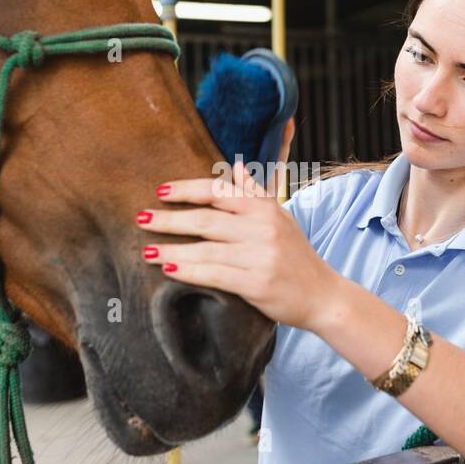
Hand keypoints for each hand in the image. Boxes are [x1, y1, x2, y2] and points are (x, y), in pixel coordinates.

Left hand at [135, 159, 333, 331]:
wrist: (323, 295)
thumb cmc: (296, 256)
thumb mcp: (281, 218)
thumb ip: (256, 193)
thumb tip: (235, 167)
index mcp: (265, 208)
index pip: (218, 192)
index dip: (187, 190)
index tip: (160, 191)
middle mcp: (263, 228)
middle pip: (206, 220)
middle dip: (169, 219)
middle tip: (141, 219)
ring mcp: (260, 256)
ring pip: (206, 249)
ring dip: (172, 249)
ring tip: (146, 250)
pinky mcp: (257, 283)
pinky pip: (215, 274)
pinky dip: (188, 271)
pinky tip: (168, 269)